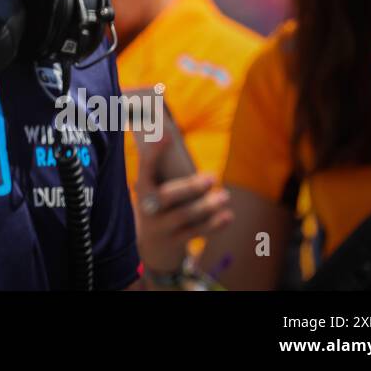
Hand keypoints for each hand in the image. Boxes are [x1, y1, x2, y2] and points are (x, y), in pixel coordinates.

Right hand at [133, 135, 232, 275]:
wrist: (152, 245)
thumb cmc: (159, 202)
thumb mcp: (155, 186)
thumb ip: (162, 162)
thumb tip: (167, 125)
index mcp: (142, 187)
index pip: (145, 166)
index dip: (154, 151)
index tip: (166, 134)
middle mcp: (147, 207)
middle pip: (167, 196)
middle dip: (190, 186)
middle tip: (213, 177)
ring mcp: (160, 226)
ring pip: (184, 216)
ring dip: (207, 206)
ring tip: (225, 196)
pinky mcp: (174, 241)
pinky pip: (195, 232)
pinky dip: (213, 225)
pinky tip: (228, 216)